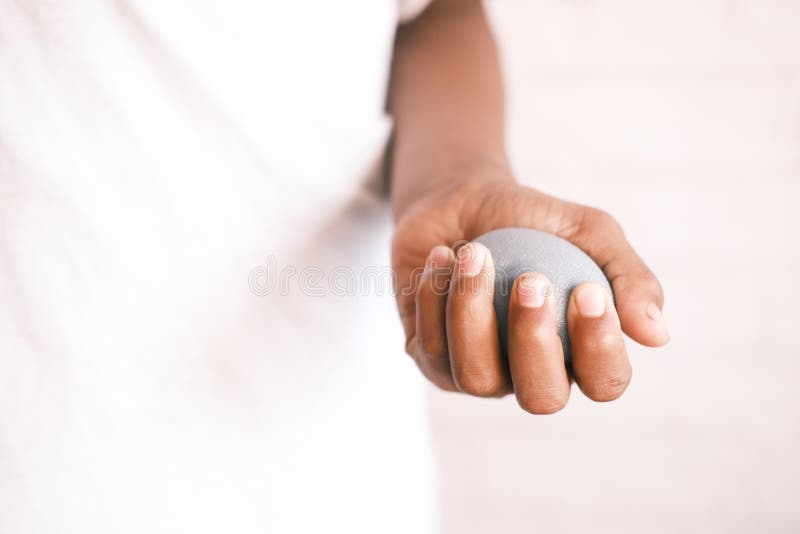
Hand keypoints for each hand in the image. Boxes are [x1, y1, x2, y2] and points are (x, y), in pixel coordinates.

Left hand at [391, 174, 668, 413]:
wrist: (462, 201)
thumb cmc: (534, 222)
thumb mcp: (590, 231)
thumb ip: (628, 277)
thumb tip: (657, 336)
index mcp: (579, 352)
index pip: (605, 380)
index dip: (601, 348)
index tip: (589, 291)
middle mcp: (529, 373)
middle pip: (542, 396)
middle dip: (535, 342)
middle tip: (531, 281)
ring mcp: (478, 371)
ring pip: (477, 375)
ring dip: (474, 311)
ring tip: (474, 253)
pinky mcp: (430, 357)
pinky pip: (430, 345)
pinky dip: (435, 295)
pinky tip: (443, 254)